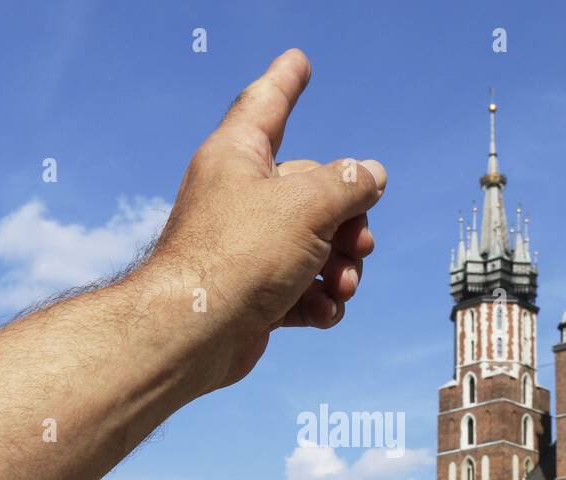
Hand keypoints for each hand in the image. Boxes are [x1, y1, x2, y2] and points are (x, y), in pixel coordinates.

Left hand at [146, 48, 386, 393]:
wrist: (195, 333)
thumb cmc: (240, 256)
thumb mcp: (308, 205)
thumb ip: (349, 183)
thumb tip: (371, 176)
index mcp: (239, 156)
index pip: (268, 104)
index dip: (287, 81)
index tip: (299, 61)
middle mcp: (239, 197)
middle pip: (313, 190)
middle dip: (349, 219)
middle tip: (360, 243)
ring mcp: (245, 248)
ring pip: (315, 244)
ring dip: (341, 267)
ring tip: (342, 285)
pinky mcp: (252, 294)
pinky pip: (302, 288)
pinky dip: (319, 300)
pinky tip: (323, 312)